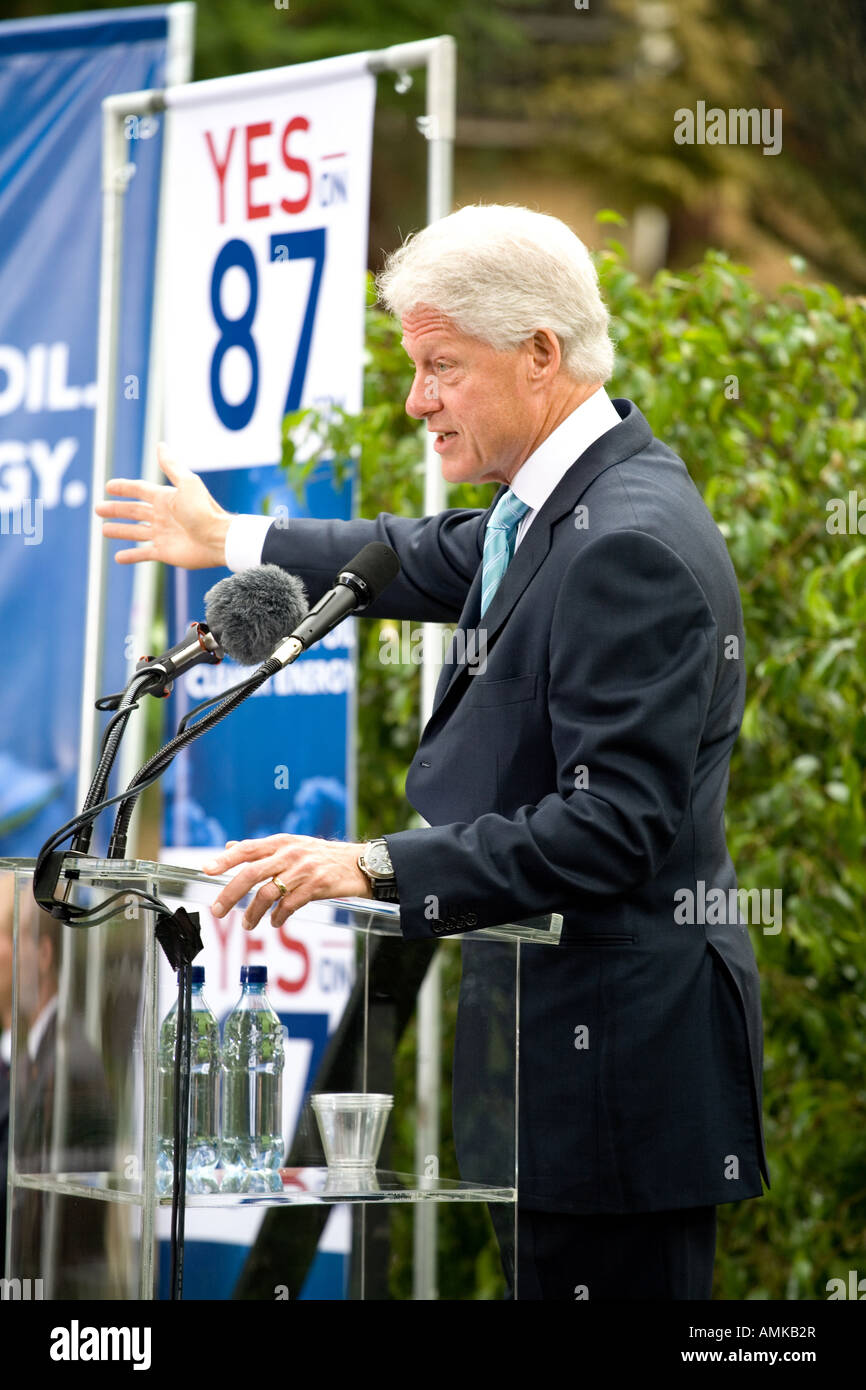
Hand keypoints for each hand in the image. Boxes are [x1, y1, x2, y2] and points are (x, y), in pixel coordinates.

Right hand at [96, 442, 231, 568]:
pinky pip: (143, 554)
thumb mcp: (187, 484)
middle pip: (133, 511)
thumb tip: (160, 445)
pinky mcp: (165, 552)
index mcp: (166, 499)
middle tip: (98, 508)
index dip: (124, 488)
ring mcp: (163, 535)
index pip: (139, 491)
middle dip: (116, 510)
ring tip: (104, 530)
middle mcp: (163, 516)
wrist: (218, 540)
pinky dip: (131, 556)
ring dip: (119, 531)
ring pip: (135, 532)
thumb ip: (171, 466)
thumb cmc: (205, 510)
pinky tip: (118, 557)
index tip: (108, 486)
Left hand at [203, 834, 371, 930]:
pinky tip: (274, 922)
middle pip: (252, 873)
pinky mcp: (316, 887)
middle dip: (231, 894)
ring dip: (253, 913)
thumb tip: (229, 847)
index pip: (247, 849)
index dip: (226, 859)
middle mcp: (290, 853)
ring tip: (246, 924)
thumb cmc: (321, 855)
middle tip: (217, 910)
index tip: (207, 870)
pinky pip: (289, 905)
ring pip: (268, 893)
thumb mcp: (291, 845)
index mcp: (281, 842)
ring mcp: (303, 870)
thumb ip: (261, 849)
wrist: (357, 863)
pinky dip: (277, 917)